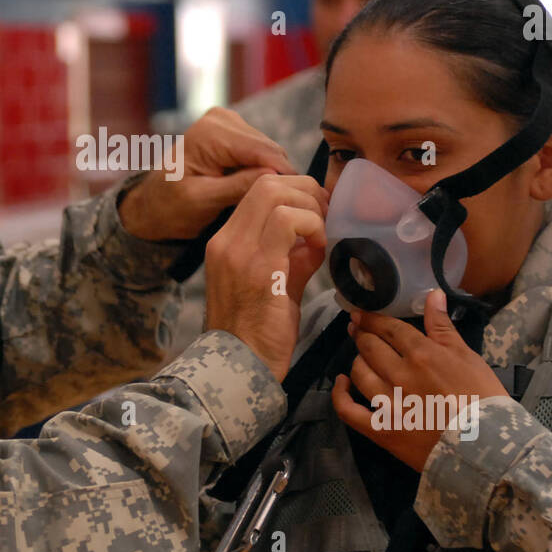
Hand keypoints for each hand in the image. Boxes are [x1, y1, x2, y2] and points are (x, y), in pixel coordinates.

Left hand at [117, 107, 295, 240]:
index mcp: (210, 133)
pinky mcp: (235, 134)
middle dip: (280, 176)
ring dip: (273, 176)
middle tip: (291, 209)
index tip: (304, 201)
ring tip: (273, 204)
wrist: (154, 204)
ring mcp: (229, 124)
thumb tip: (275, 176)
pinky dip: (264, 171)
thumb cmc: (170, 206)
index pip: (261, 150)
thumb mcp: (203, 200)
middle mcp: (221, 120)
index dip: (284, 174)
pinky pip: (262, 153)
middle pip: (270, 149)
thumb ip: (237, 187)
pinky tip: (260, 193)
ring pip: (270, 152)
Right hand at [203, 173, 327, 381]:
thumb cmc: (257, 333)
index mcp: (225, 243)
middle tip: (326, 216)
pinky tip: (320, 248)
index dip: (293, 191)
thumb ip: (292, 256)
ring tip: (323, 233)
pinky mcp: (258, 266)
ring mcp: (238, 251)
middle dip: (305, 191)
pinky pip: (288, 221)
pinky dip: (311, 226)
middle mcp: (226, 240)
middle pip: (266, 183)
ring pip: (275, 193)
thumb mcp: (274, 284)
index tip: (317, 212)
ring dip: (309, 207)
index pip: (258, 191)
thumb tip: (316, 236)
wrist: (240, 369)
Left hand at [331, 289, 508, 471]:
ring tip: (360, 355)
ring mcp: (388, 403)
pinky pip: (349, 411)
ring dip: (357, 359)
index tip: (361, 313)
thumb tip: (432, 294)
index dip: (372, 319)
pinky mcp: (382, 430)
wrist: (488, 447)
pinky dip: (340, 395)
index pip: (389, 329)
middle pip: (370, 347)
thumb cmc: (484, 400)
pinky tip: (342, 384)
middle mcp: (400, 374)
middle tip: (357, 328)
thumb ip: (443, 327)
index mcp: (422, 354)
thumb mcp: (468, 357)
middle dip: (362, 334)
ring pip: (360, 372)